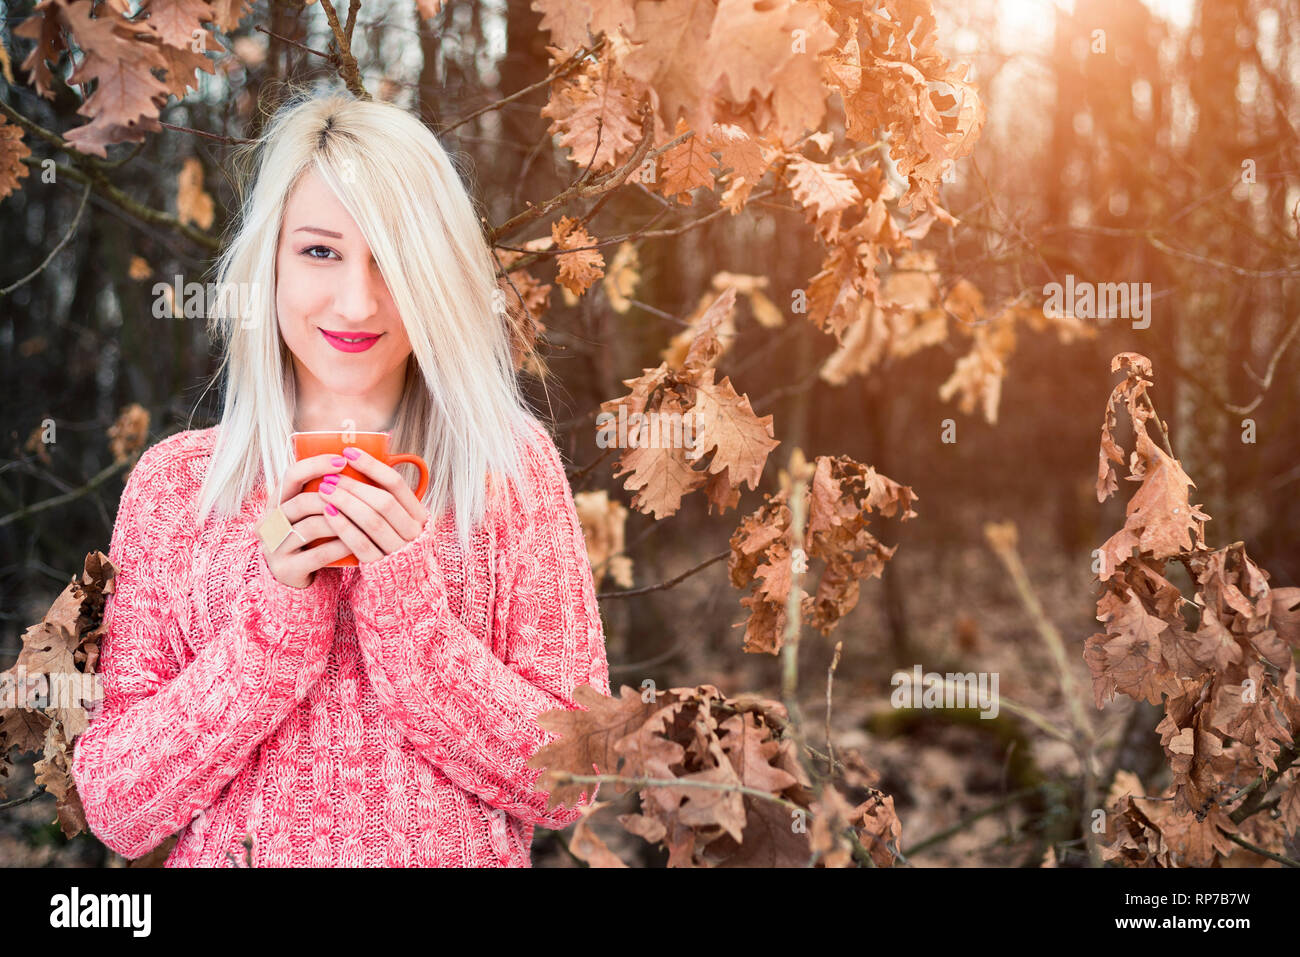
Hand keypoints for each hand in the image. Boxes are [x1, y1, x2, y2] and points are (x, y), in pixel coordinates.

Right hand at [261, 452, 351, 588]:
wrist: (297, 578)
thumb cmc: (311, 539)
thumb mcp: (310, 514)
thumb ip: (322, 492)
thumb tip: (357, 459)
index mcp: (275, 503)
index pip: (291, 475)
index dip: (315, 465)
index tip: (342, 460)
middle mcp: (268, 523)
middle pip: (301, 502)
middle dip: (333, 496)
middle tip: (359, 494)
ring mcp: (274, 548)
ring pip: (310, 527)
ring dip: (341, 521)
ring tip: (365, 518)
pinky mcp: (285, 569)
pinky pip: (318, 554)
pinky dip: (341, 545)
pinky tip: (358, 542)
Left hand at [318, 445, 429, 563]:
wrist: (399, 587)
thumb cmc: (391, 545)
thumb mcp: (399, 522)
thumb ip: (387, 500)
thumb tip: (360, 462)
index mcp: (419, 515)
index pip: (396, 484)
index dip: (372, 466)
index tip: (349, 453)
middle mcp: (413, 532)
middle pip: (383, 501)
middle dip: (354, 485)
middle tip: (330, 475)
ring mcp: (398, 550)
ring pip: (372, 521)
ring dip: (346, 502)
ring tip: (324, 490)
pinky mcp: (381, 566)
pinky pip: (362, 543)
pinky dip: (344, 526)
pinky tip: (328, 513)